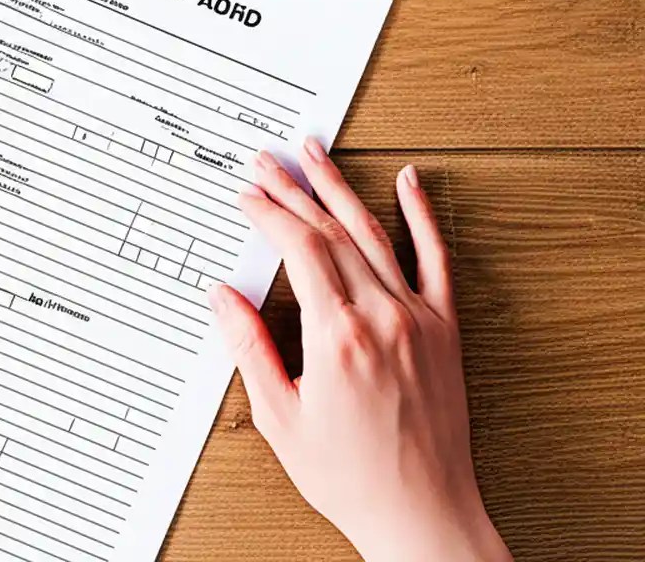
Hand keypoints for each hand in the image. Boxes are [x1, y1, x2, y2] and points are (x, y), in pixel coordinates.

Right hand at [208, 140, 509, 561]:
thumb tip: (223, 297)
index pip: (298, 249)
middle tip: (269, 161)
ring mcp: (418, 318)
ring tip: (317, 154)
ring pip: (375, 234)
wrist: (421, 511)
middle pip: (332, 231)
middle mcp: (382, 317)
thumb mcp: (281, 416)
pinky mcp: (444, 329)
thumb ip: (250, 348)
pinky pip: (437, 259)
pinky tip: (408, 183)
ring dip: (341, 188)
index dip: (269, 213)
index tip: (248, 194)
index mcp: (337, 336)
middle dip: (294, 189)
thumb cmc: (352, 475)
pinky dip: (422, 216)